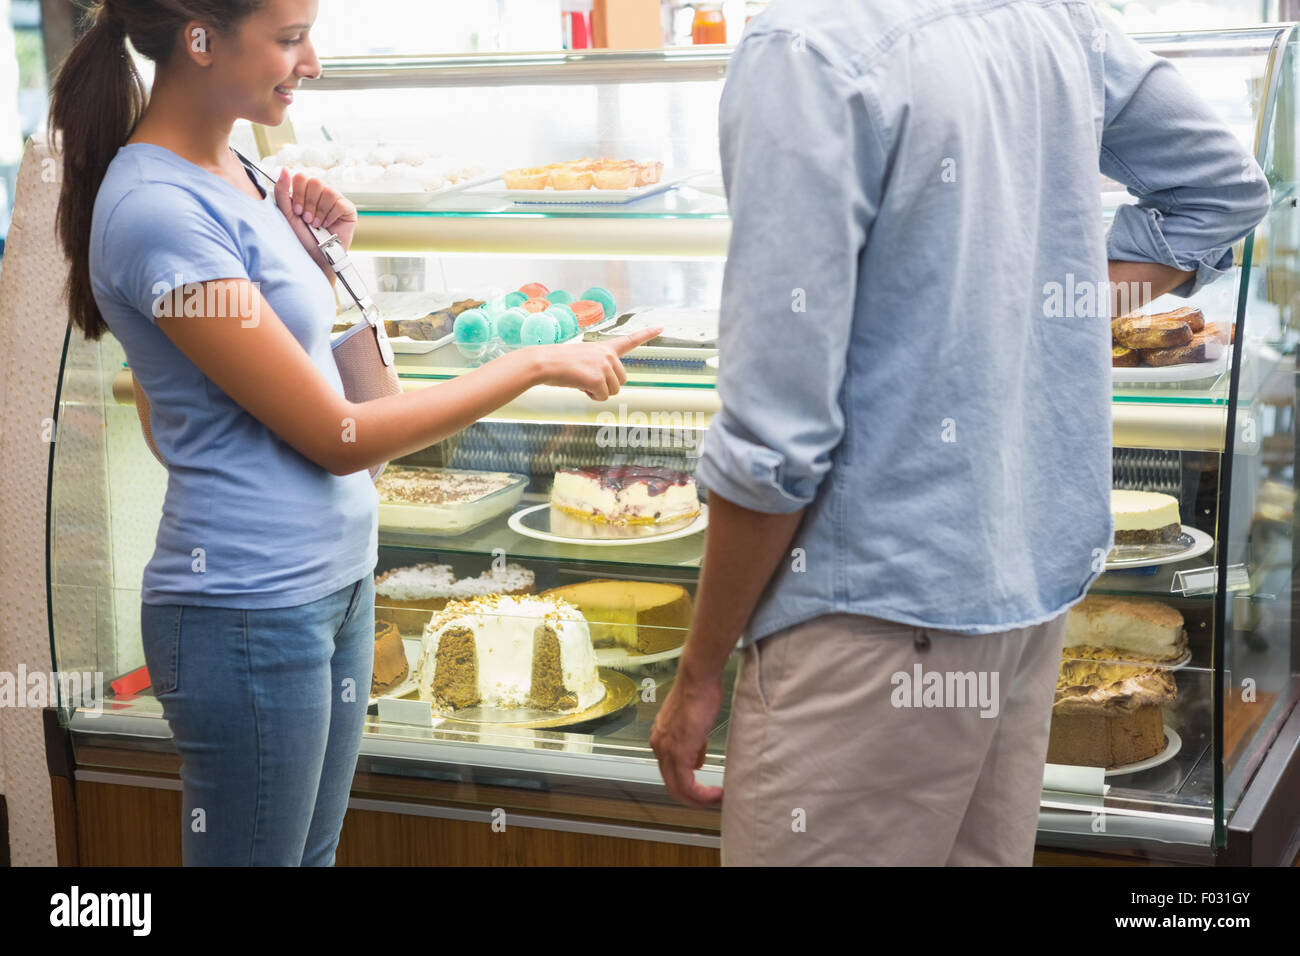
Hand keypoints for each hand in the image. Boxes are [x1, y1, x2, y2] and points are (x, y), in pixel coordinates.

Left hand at [274, 168, 358, 276]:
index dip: (298, 193)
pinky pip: (339, 203)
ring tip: (317, 224)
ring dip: (319, 211)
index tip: (297, 211)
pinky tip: (328, 225)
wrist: (316, 256)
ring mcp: (335, 200)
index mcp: (305, 192)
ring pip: (327, 191)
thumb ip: (282, 192)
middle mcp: (320, 193)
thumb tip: (284, 170)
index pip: (301, 177)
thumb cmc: (302, 237)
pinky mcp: (348, 209)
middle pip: (315, 182)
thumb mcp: (287, 214)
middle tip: (307, 219)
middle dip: (309, 203)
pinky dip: (331, 216)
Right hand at [529, 325, 661, 400]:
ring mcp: (604, 366)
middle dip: (606, 386)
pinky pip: (602, 397)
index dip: (647, 334)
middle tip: (586, 378)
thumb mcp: (583, 359)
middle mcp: (608, 355)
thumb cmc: (558, 363)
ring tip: (580, 380)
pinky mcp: (598, 379)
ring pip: (613, 391)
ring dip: (598, 392)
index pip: (630, 340)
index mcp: (604, 347)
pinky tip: (578, 385)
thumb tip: (603, 385)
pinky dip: (591, 396)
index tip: (661, 327)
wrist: (543, 363)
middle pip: (621, 381)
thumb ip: (599, 366)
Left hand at [651, 667, 724, 807]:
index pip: (670, 771)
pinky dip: (701, 795)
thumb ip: (693, 745)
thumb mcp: (694, 723)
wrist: (698, 679)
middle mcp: (659, 746)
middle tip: (711, 800)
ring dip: (698, 799)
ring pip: (677, 789)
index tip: (703, 789)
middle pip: (671, 785)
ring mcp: (667, 750)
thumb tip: (697, 762)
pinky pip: (687, 785)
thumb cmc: (698, 692)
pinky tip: (715, 794)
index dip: (687, 784)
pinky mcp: (679, 752)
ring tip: (716, 799)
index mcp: (661, 738)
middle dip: (692, 798)